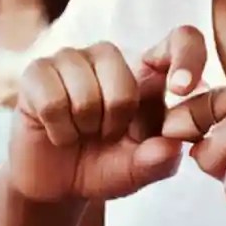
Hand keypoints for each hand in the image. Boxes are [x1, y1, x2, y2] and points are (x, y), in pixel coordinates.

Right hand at [8, 27, 205, 201]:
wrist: (56, 185)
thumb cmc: (104, 167)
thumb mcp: (139, 171)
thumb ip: (159, 161)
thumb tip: (172, 146)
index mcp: (147, 71)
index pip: (181, 40)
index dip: (187, 58)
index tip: (182, 89)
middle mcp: (110, 56)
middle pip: (125, 83)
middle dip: (116, 124)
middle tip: (106, 134)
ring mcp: (71, 58)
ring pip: (86, 95)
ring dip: (84, 128)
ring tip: (80, 131)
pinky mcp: (37, 71)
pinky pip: (53, 102)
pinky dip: (59, 130)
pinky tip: (58, 131)